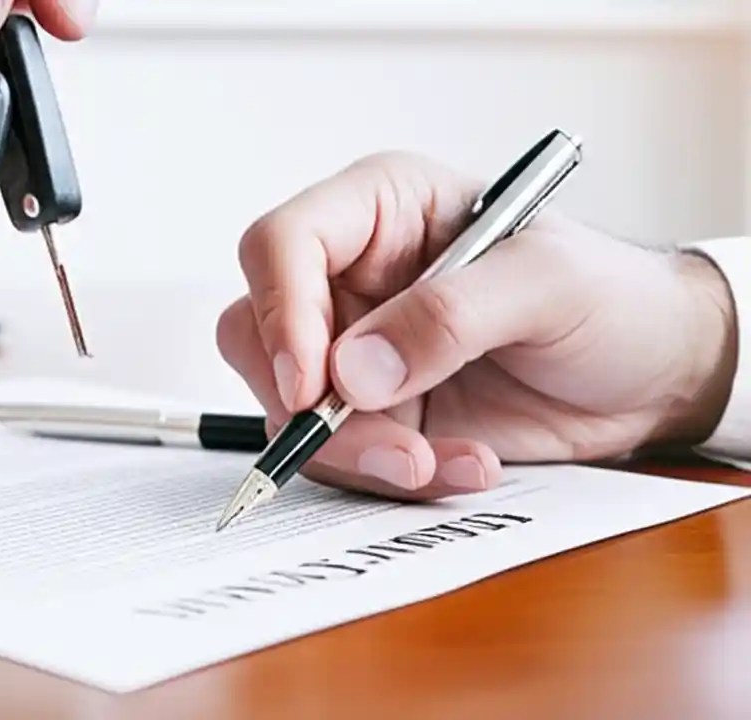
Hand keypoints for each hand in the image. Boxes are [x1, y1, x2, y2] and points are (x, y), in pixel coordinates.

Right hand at [217, 152, 737, 499]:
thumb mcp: (547, 283)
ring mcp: (354, 349)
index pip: (282, 243)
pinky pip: (338, 454)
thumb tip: (353, 370)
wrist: (652, 375)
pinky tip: (463, 464)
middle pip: (257, 333)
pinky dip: (391, 475)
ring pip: (287, 407)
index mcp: (381, 209)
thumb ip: (449, 316)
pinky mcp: (372, 412)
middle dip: (308, 402)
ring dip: (357, 451)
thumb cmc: (612, 297)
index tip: (311, 381)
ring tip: (445, 461)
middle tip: (389, 441)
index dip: (279, 310)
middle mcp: (350, 276)